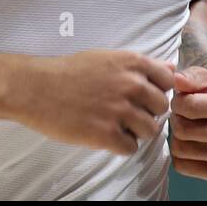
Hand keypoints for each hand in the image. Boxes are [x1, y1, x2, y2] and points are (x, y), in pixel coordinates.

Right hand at [9, 50, 176, 156]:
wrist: (35, 87)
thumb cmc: (69, 71)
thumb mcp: (107, 58)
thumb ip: (141, 65)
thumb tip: (171, 69)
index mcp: (132, 63)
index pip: (169, 81)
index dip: (157, 91)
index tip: (143, 96)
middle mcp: (130, 84)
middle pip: (162, 108)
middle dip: (147, 112)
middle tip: (126, 113)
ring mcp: (119, 110)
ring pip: (150, 130)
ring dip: (135, 131)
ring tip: (114, 125)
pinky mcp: (106, 134)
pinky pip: (130, 147)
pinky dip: (120, 145)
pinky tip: (104, 135)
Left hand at [169, 66, 206, 179]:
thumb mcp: (204, 77)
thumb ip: (190, 76)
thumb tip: (177, 80)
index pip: (189, 107)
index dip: (177, 101)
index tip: (182, 99)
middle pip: (183, 130)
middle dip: (177, 119)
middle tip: (184, 115)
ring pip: (180, 149)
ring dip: (177, 136)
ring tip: (188, 126)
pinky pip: (182, 166)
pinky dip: (179, 154)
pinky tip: (190, 142)